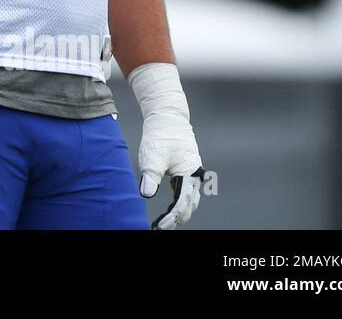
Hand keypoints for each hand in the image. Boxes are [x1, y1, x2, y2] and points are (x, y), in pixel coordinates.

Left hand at [130, 62, 204, 228]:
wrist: (166, 115)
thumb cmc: (161, 133)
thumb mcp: (153, 154)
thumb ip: (151, 175)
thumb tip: (146, 193)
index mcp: (190, 173)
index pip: (182, 203)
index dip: (172, 217)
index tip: (161, 226)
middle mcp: (194, 175)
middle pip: (190, 204)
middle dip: (178, 218)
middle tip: (163, 227)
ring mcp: (191, 172)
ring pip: (189, 199)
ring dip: (180, 211)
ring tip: (167, 222)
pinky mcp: (185, 169)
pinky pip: (185, 190)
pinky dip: (179, 201)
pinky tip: (170, 208)